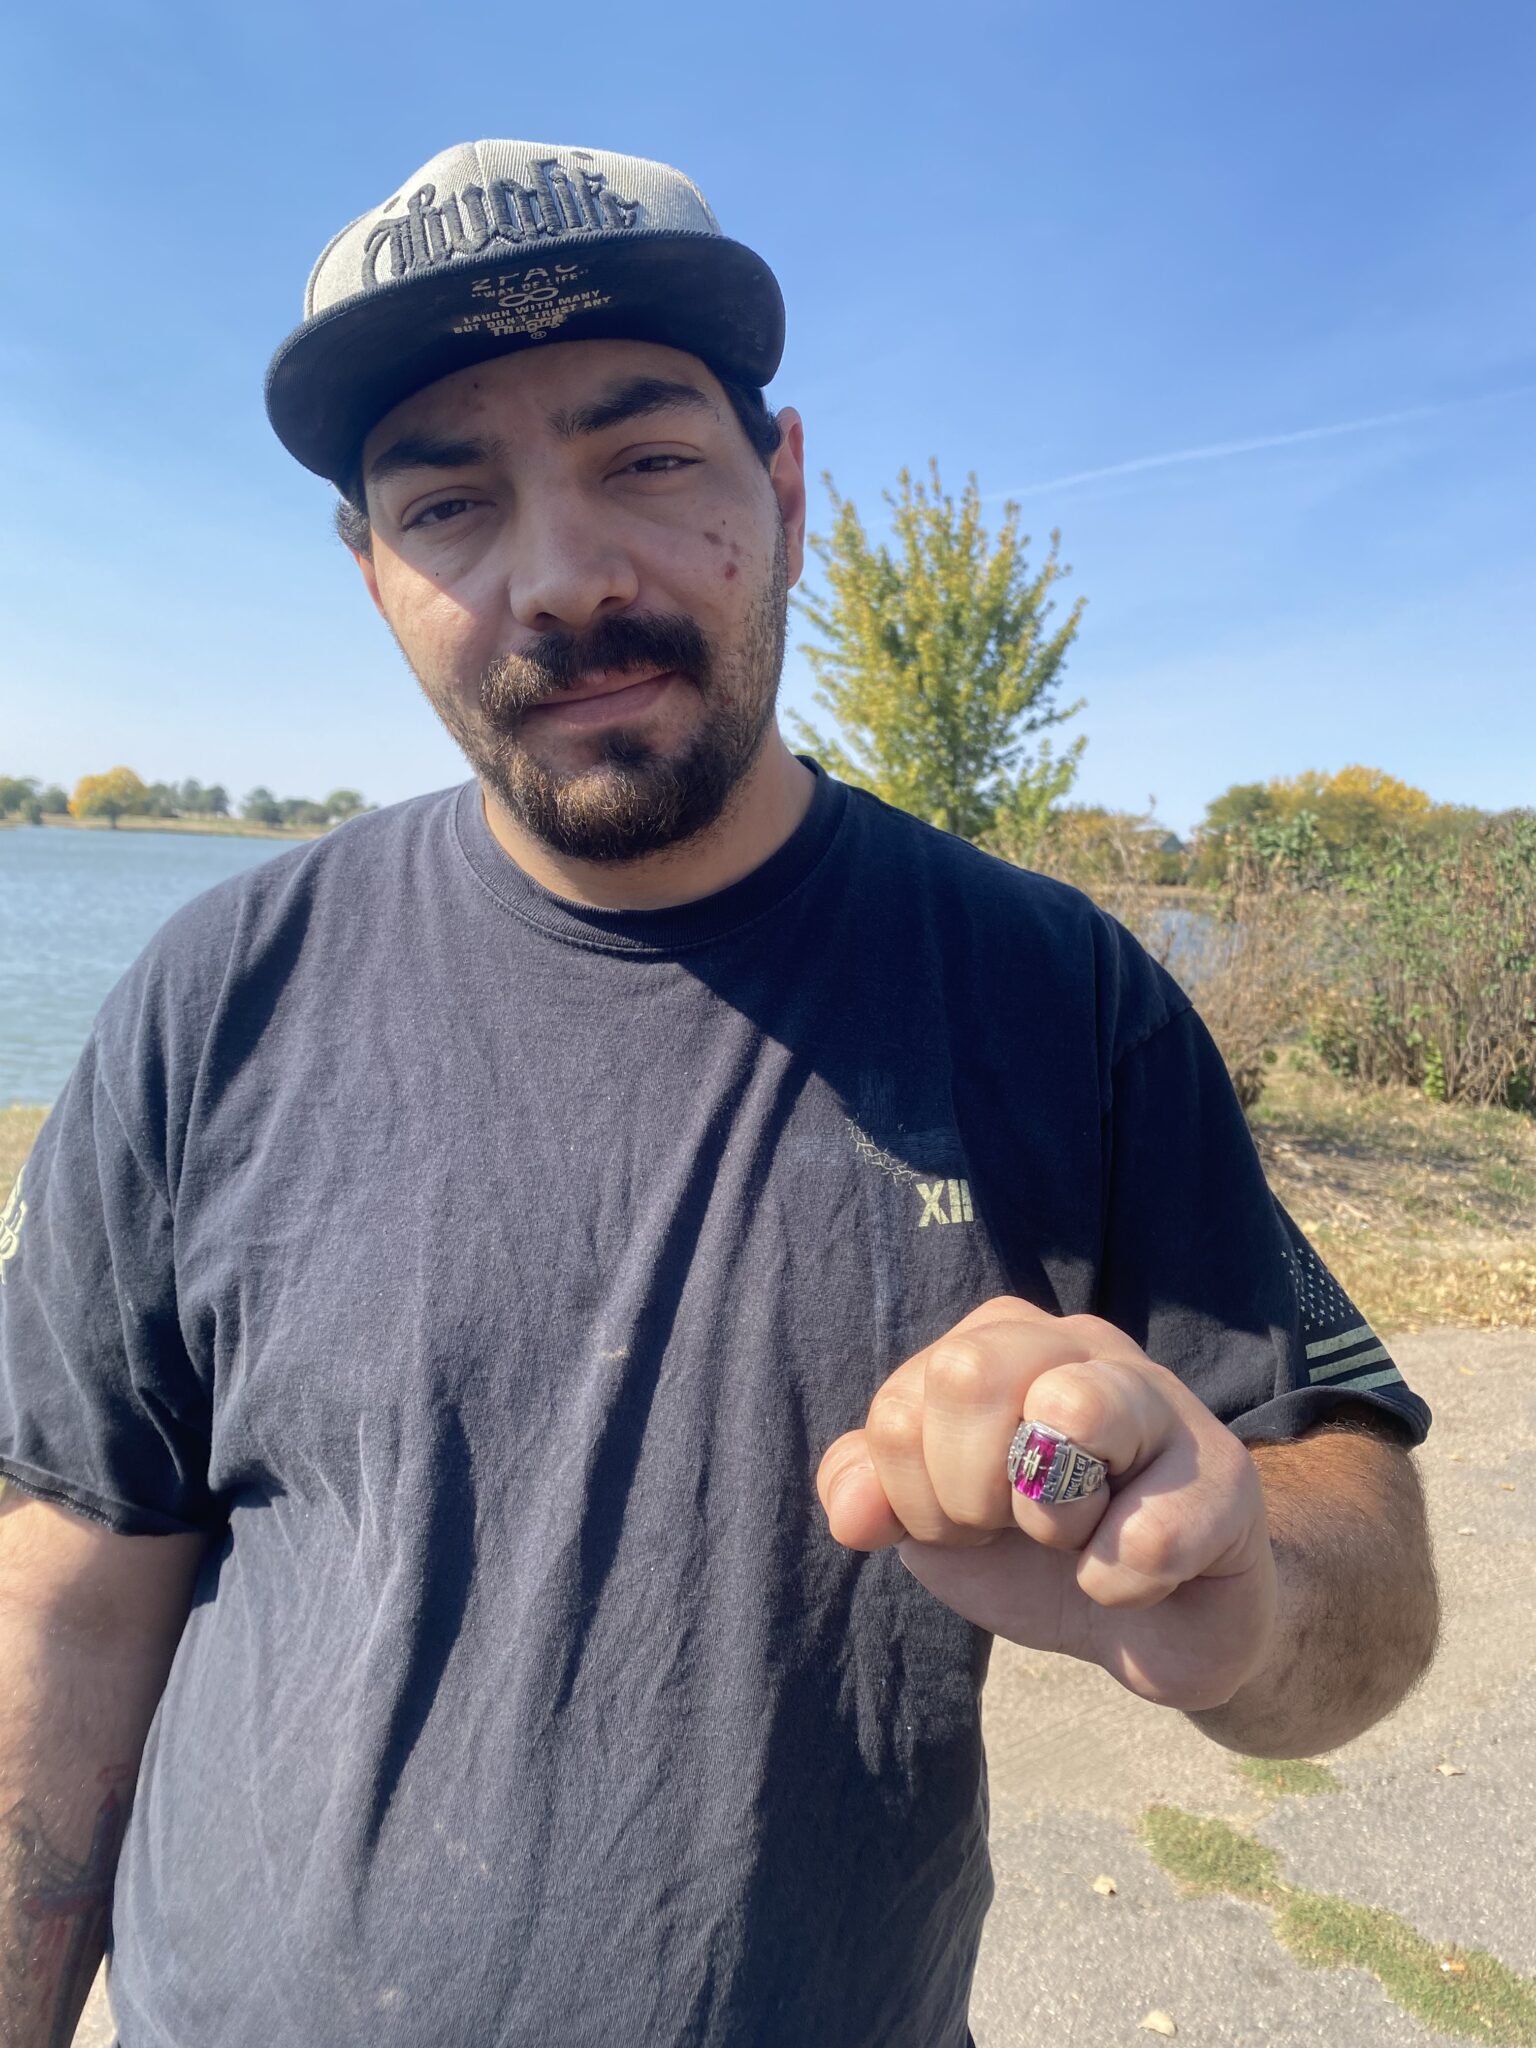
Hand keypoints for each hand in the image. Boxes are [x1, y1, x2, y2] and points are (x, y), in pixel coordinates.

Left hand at [815, 1298, 1277, 1712]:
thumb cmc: (1042, 1551)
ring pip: (1071, 1407)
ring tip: (1078, 1541)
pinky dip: (1120, 1584)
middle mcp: (1080, 1344)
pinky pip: (1147, 1533)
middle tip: (1018, 1531)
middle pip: (965, 1373)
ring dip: (1051, 1520)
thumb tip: (850, 1512)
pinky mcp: (1227, 1478)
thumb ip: (870, 1493)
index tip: (967, 1522)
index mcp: (1001, 1339)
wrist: (1166, 1623)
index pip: (899, 1405)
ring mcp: (1163, 1399)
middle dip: (969, 1495)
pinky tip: (1142, 1579)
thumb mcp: (938, 1522)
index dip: (913, 1495)